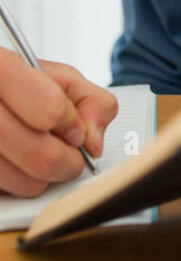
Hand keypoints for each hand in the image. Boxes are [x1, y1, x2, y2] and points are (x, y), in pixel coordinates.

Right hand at [0, 47, 118, 197]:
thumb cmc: (22, 84)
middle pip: (38, 154)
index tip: (76, 128)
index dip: (72, 124)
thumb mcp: (60, 77)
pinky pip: (6, 191)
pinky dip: (21, 184)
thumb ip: (91, 101)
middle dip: (67, 162)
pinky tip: (20, 163)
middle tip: (73, 156)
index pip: (48, 108)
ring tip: (46, 157)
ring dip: (45, 178)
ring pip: (21, 181)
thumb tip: (92, 142)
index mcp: (0, 69)